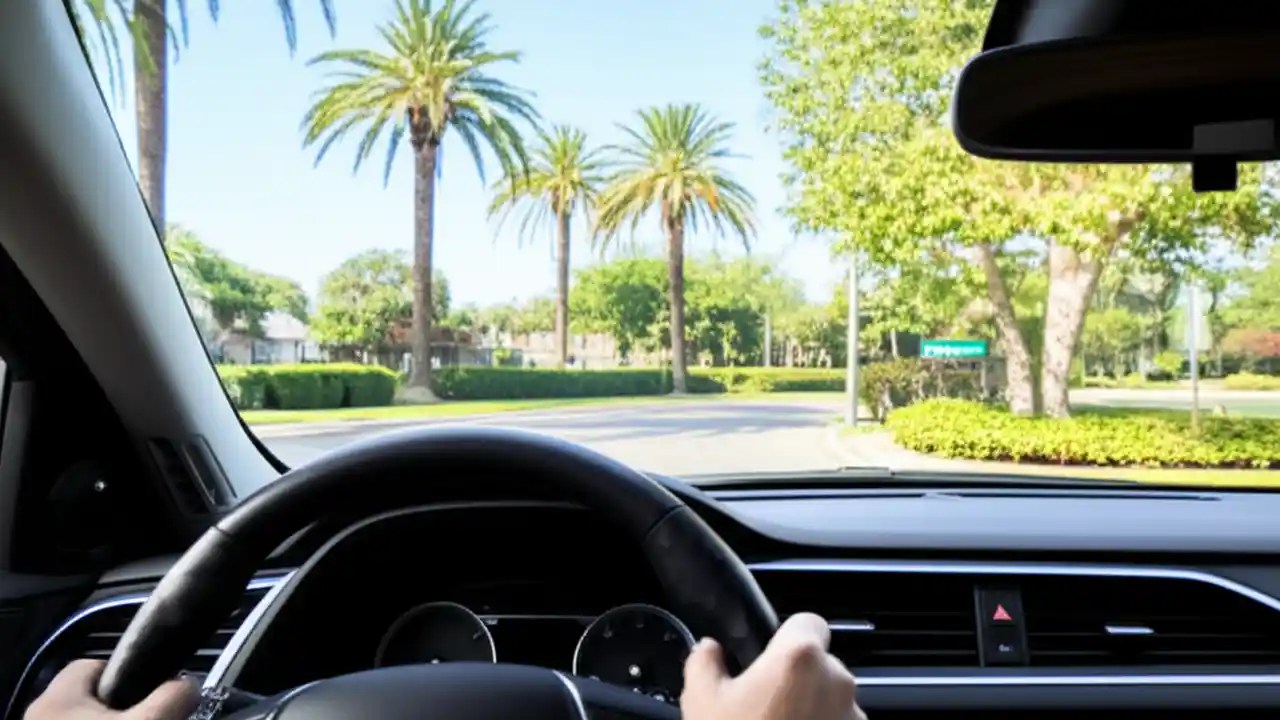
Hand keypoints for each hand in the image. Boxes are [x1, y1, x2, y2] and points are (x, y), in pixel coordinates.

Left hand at [24, 660, 198, 719]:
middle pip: (89, 697)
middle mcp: (39, 713)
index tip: (148, 690)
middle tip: (142, 718)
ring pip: (82, 719)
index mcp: (57, 695)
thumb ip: (170, 698)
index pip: (92, 664)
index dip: (125, 672)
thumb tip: (190, 684)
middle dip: (117, 705)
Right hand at [682, 613, 867, 719]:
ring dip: (812, 710)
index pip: (809, 622)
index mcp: (799, 657)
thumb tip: (710, 649)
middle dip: (798, 679)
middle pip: (821, 664)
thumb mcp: (700, 700)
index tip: (771, 656)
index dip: (789, 635)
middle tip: (765, 704)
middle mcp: (836, 682)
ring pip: (831, 700)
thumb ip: (704, 661)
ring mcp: (853, 719)